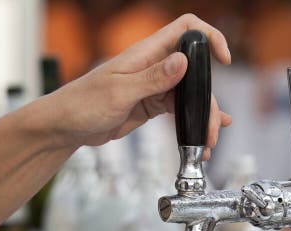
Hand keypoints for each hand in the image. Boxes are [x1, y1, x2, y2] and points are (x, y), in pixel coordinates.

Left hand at [51, 14, 231, 159]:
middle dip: (208, 97)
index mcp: (146, 53)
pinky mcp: (152, 103)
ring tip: (208, 139)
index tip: (223, 59)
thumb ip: (152, 78)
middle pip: (195, 71)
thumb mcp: (119, 92)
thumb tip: (182, 62)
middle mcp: (154, 65)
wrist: (67, 126)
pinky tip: (203, 133)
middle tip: (212, 124)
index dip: (208, 38)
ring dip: (202, 115)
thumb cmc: (82, 104)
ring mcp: (154, 85)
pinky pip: (179, 109)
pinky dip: (192, 122)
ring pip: (189, 94)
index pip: (186, 30)